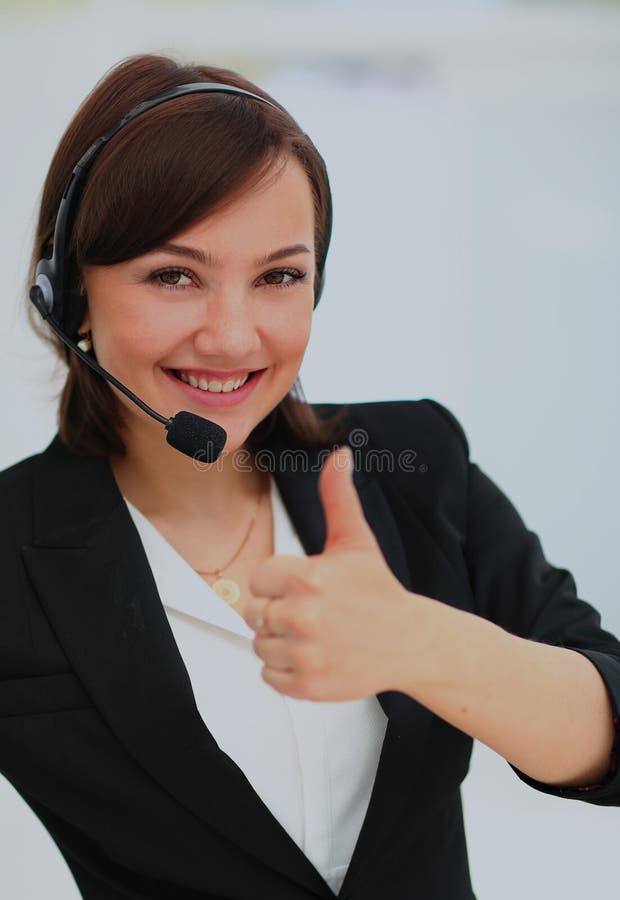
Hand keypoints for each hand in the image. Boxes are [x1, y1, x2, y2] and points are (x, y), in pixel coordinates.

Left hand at [242, 446, 413, 701]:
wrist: (412, 642)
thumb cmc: (378, 589)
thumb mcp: (356, 540)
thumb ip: (338, 496)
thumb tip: (339, 454)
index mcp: (306, 577)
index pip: (257, 579)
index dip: (279, 581)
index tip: (307, 585)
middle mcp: (302, 617)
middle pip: (255, 613)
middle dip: (279, 611)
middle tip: (314, 611)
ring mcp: (305, 655)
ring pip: (260, 645)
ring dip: (281, 641)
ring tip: (315, 633)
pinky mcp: (308, 687)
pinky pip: (270, 676)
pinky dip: (286, 670)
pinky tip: (315, 655)